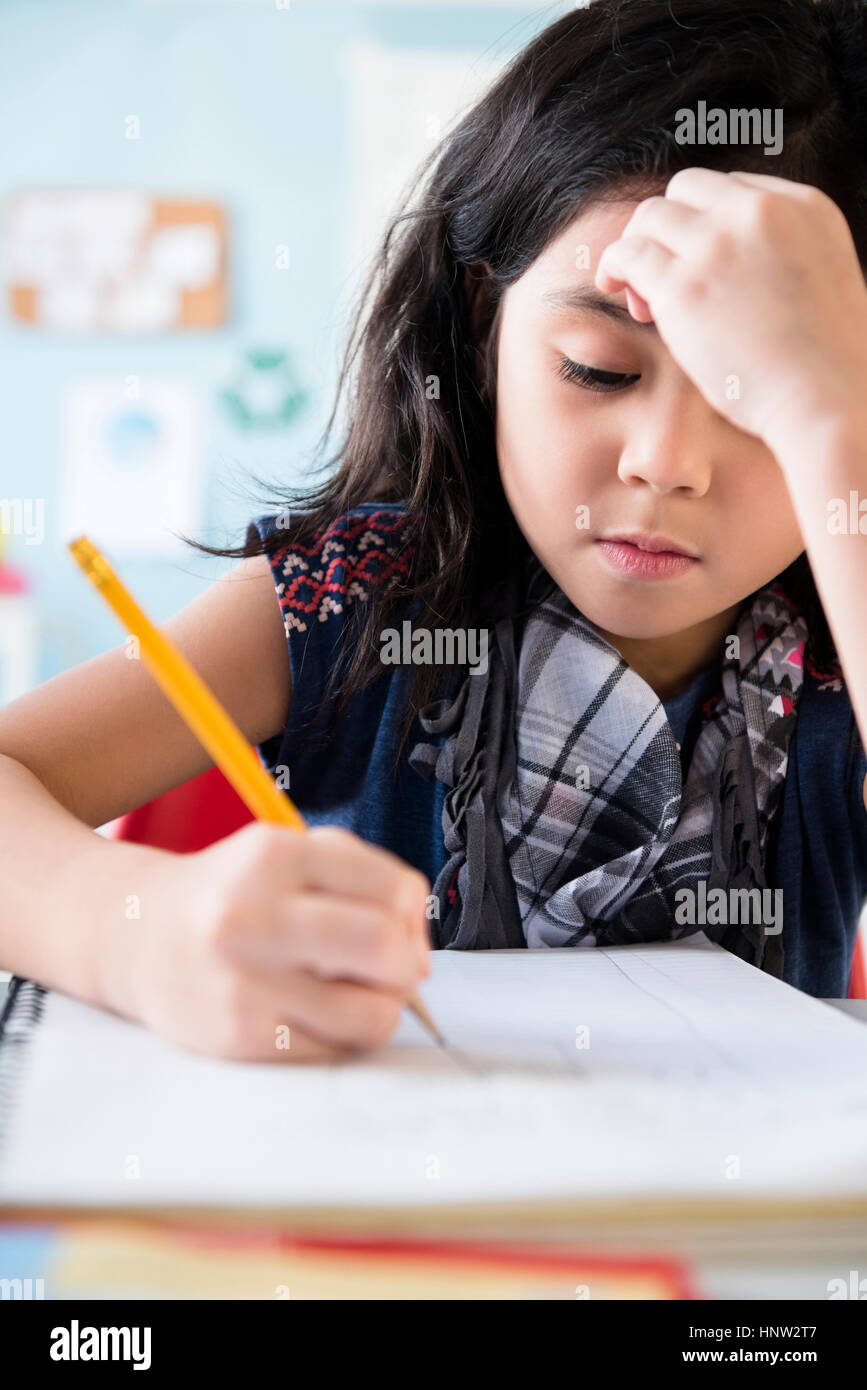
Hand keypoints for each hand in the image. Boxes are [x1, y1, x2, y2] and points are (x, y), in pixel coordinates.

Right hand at [101, 822, 430, 1061]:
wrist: (139, 938)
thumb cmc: (235, 894)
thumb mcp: (290, 853)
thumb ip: (366, 881)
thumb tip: (421, 958)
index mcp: (275, 857)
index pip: (393, 890)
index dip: (412, 915)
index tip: (398, 925)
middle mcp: (253, 917)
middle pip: (385, 950)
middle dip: (406, 965)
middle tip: (389, 967)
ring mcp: (245, 984)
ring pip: (372, 1016)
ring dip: (378, 1007)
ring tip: (347, 990)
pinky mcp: (240, 1039)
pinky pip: (335, 1051)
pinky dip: (339, 1035)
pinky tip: (307, 1010)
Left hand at [595, 167, 866, 456]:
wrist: (828, 398)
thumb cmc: (827, 363)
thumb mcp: (821, 280)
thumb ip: (781, 257)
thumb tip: (732, 270)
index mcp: (803, 205)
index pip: (732, 189)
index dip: (706, 226)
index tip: (701, 266)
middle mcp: (759, 212)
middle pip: (686, 190)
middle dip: (669, 228)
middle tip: (663, 280)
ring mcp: (717, 246)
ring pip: (650, 216)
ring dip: (636, 246)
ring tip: (639, 294)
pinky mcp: (682, 286)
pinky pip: (627, 254)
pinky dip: (613, 266)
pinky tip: (612, 287)